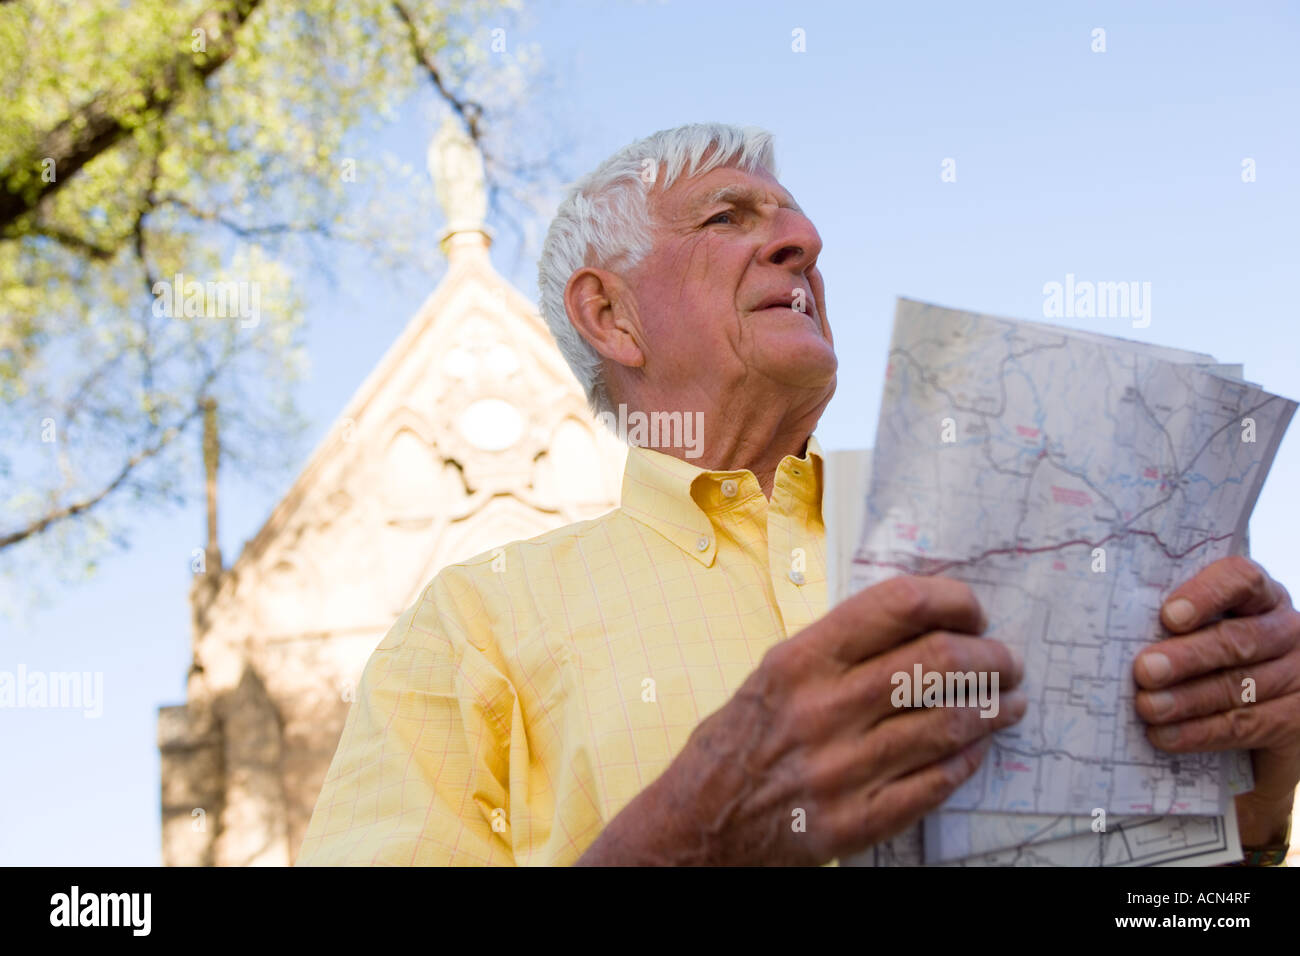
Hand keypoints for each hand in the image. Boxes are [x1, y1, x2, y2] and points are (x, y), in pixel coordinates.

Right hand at [576, 575, 1026, 864]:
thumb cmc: (738, 739)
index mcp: (800, 661)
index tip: (972, 610)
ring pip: (949, 724)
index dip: (952, 600)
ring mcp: (841, 770)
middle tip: (1006, 660)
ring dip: (994, 708)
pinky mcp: (854, 822)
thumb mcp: (774, 673)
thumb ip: (839, 647)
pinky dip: (966, 762)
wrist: (699, 821)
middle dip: (990, 655)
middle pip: (938, 661)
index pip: (899, 606)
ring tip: (1009, 702)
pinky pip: (933, 785)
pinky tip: (976, 749)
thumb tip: (921, 623)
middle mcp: (822, 710)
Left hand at [1133, 555, 1299, 846]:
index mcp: (1257, 596)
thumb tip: (1103, 627)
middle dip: (1187, 657)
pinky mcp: (1295, 721)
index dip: (1207, 594)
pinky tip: (1165, 735)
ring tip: (1146, 706)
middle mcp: (1283, 629)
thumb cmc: (1199, 660)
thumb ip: (1166, 624)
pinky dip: (1201, 732)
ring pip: (1239, 686)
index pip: (1241, 579)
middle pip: (1237, 640)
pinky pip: (1246, 726)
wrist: (1251, 724)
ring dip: (1187, 699)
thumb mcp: (1190, 633)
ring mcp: (1296, 675)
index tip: (1169, 616)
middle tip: (1143, 670)